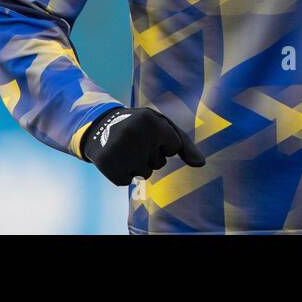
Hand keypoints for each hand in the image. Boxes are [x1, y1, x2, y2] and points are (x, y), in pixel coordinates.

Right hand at [80, 106, 205, 185]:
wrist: (100, 125)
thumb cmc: (140, 127)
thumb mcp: (161, 126)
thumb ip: (185, 144)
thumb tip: (201, 164)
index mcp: (152, 120)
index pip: (175, 147)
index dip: (164, 143)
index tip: (151, 133)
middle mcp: (136, 134)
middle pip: (160, 163)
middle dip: (150, 155)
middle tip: (135, 141)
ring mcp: (120, 150)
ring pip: (145, 174)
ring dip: (137, 165)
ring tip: (125, 149)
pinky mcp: (107, 165)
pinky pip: (126, 181)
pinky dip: (122, 173)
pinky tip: (115, 159)